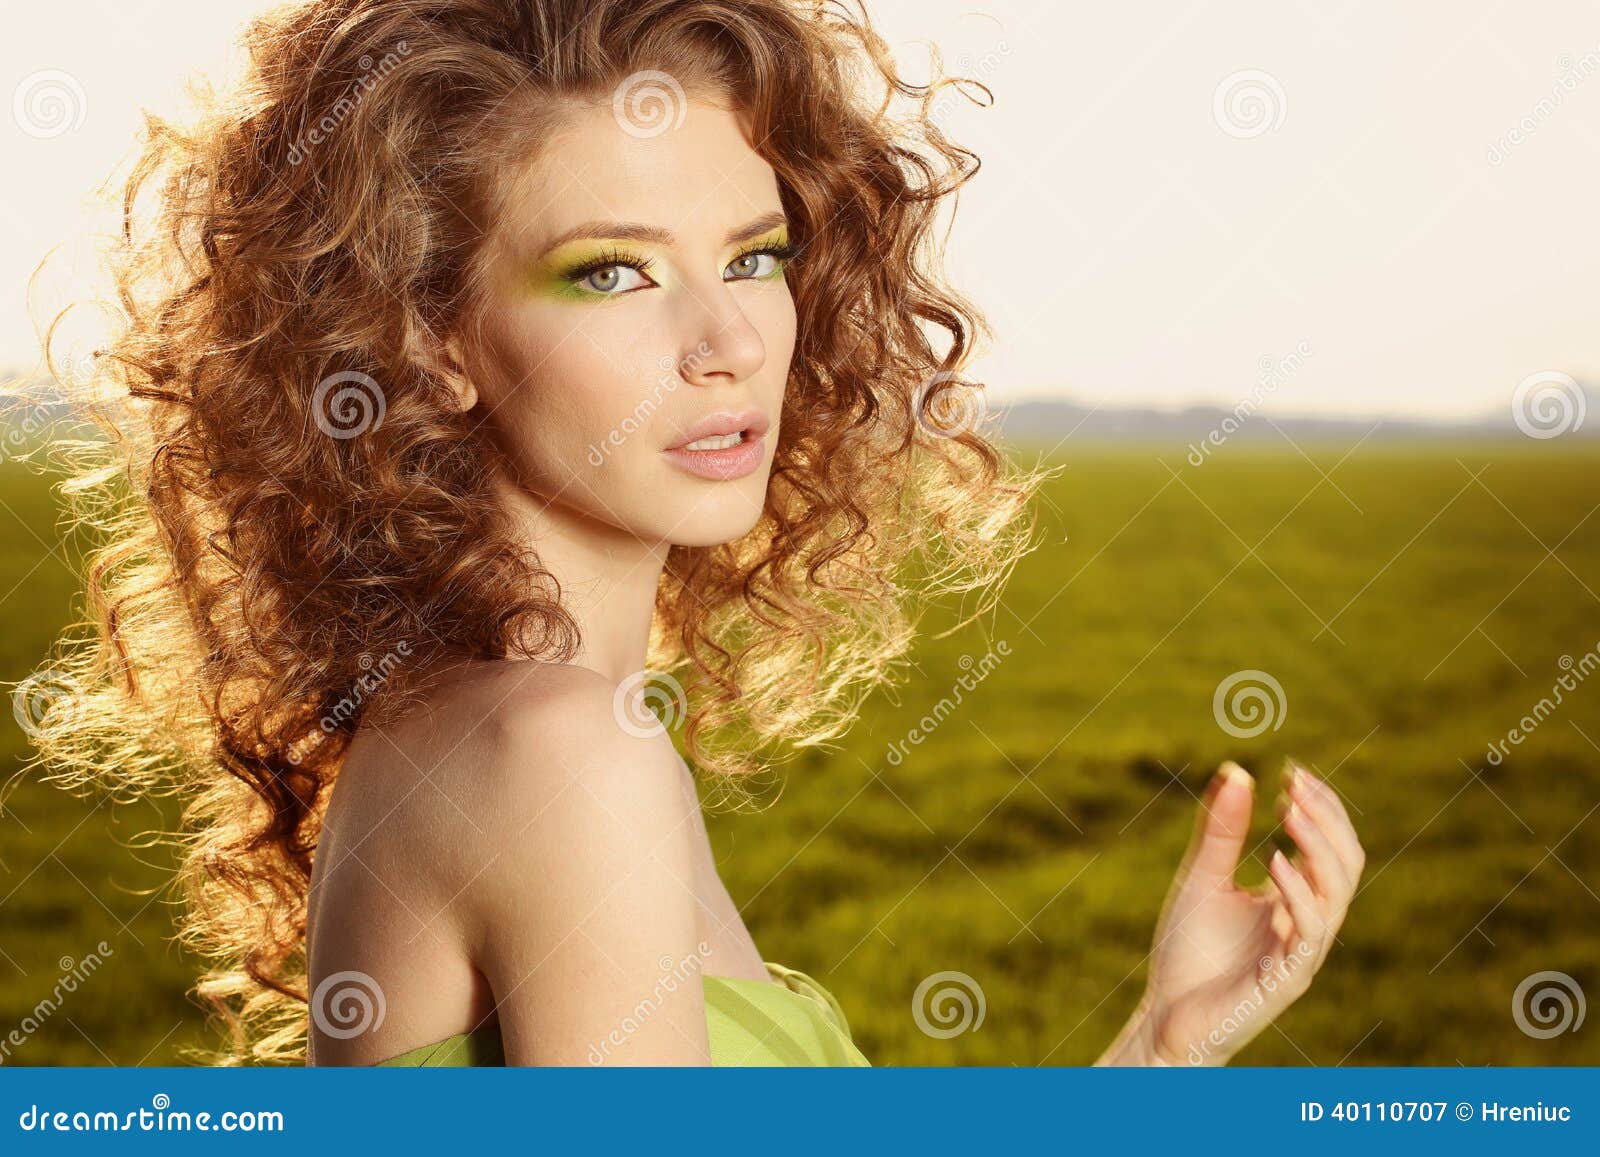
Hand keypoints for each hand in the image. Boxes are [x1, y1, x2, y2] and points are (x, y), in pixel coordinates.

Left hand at [1106, 759, 1363, 1065]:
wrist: (1165, 1015)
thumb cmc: (1189, 951)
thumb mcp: (1202, 878)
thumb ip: (1221, 832)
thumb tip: (1237, 769)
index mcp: (1296, 900)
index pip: (1331, 846)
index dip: (1321, 808)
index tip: (1291, 771)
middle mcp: (1307, 924)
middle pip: (1347, 865)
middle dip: (1327, 820)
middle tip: (1295, 784)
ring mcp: (1300, 954)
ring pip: (1336, 897)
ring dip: (1318, 848)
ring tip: (1289, 810)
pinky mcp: (1284, 981)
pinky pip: (1308, 936)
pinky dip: (1298, 895)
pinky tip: (1275, 862)